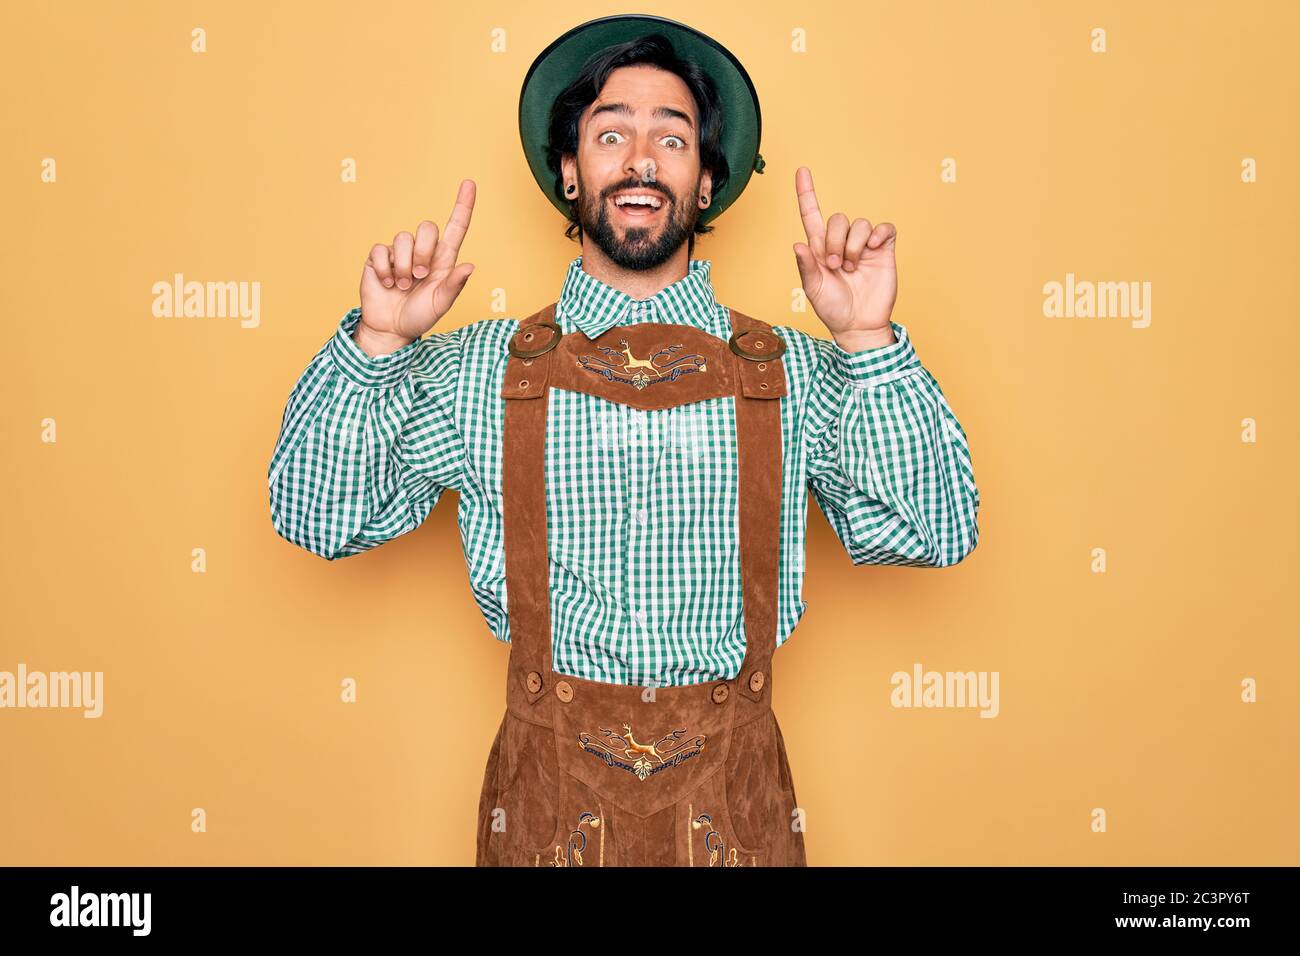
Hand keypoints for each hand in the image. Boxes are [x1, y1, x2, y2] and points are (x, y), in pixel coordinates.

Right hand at [356, 179, 476, 353]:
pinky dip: (384, 269)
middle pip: (427, 227)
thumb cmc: (420, 316)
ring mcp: (399, 253)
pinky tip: (387, 283)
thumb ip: (454, 286)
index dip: (463, 205)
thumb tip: (470, 266)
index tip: (470, 183)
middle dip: (423, 253)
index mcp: (443, 260)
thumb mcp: (441, 304)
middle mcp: (423, 251)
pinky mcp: (378, 257)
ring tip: (403, 286)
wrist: (391, 328)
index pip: (456, 227)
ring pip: (403, 238)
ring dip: (403, 266)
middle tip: (420, 277)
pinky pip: (381, 249)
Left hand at [792, 166, 897, 349]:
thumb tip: (797, 244)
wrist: (858, 325)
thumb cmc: (833, 309)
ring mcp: (863, 245)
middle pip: (837, 219)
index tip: (801, 171)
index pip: (811, 215)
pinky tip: (873, 250)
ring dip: (854, 245)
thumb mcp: (813, 290)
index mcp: (820, 249)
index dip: (807, 193)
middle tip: (836, 266)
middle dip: (835, 241)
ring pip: (859, 223)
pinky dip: (878, 234)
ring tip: (851, 268)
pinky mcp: (883, 249)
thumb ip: (805, 266)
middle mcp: (841, 242)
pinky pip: (883, 227)